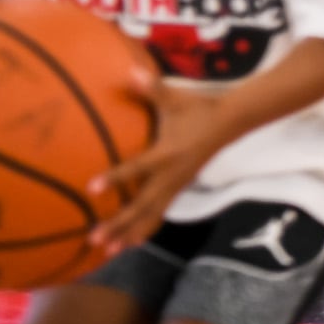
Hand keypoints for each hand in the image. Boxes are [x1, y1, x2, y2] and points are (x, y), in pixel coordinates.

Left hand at [89, 75, 227, 255]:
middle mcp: (172, 175)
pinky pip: (160, 213)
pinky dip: (145, 228)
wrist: (232, 121)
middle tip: (95, 239)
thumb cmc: (200, 108)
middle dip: (119, 224)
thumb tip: (131, 71)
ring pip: (152, 215)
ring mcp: (177, 184)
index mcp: (168, 154)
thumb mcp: (176, 98)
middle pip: (143, 205)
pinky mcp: (179, 187)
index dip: (115, 178)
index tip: (91, 189)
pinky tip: (131, 242)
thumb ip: (152, 89)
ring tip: (108, 252)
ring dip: (130, 233)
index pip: (138, 169)